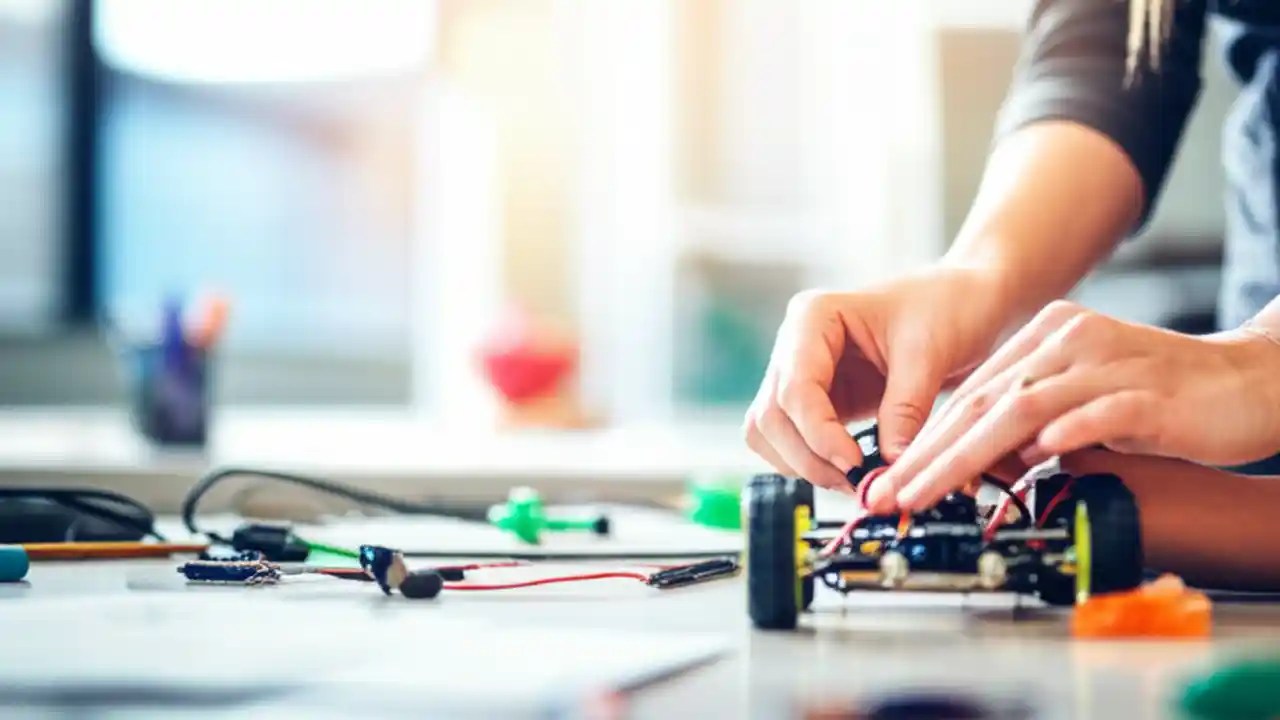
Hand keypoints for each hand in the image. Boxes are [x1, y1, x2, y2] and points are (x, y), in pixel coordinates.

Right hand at [742, 266, 1015, 494]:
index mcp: (813, 317)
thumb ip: (905, 409)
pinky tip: (856, 471)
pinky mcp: (821, 403)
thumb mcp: (930, 353)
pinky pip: (796, 442)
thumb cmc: (946, 306)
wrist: (966, 301)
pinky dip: (817, 464)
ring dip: (806, 466)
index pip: (795, 387)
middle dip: (808, 457)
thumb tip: (888, 468)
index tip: (854, 464)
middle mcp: (797, 346)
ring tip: (857, 481)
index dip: (818, 433)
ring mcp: (803, 375)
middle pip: (771, 416)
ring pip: (772, 434)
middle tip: (857, 482)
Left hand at [868, 300, 1279, 512]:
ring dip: (966, 455)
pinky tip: (1029, 460)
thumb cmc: (1162, 398)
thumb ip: (1034, 426)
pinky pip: (1097, 412)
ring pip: (1022, 408)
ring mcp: (1108, 363)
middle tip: (890, 492)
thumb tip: (981, 465)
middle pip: (982, 400)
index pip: (972, 392)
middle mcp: (1069, 341)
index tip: (892, 479)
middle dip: (928, 452)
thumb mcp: (1083, 404)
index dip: (927, 439)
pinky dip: (1062, 435)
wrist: (1248, 383)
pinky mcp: (1150, 392)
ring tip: (929, 490)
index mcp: (1047, 338)